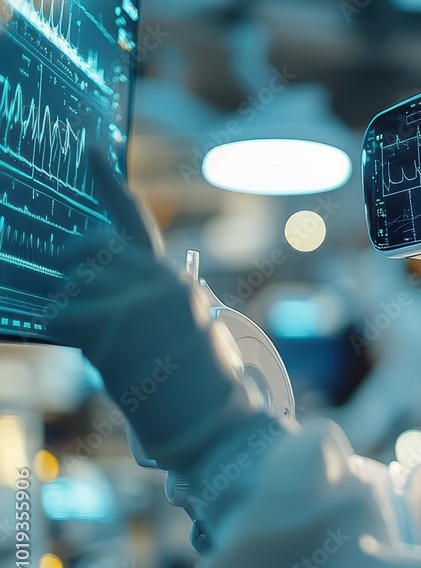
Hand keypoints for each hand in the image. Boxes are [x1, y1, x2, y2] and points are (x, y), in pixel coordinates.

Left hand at [47, 150, 256, 471]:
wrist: (215, 423)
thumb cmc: (207, 387)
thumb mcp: (192, 329)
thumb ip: (158, 300)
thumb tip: (114, 288)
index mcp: (172, 278)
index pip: (133, 217)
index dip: (106, 178)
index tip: (89, 144)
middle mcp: (152, 280)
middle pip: (86, 247)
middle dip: (74, 267)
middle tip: (83, 297)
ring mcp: (129, 302)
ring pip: (69, 285)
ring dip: (75, 313)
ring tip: (110, 346)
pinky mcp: (106, 329)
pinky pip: (59, 318)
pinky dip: (67, 336)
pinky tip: (96, 353)